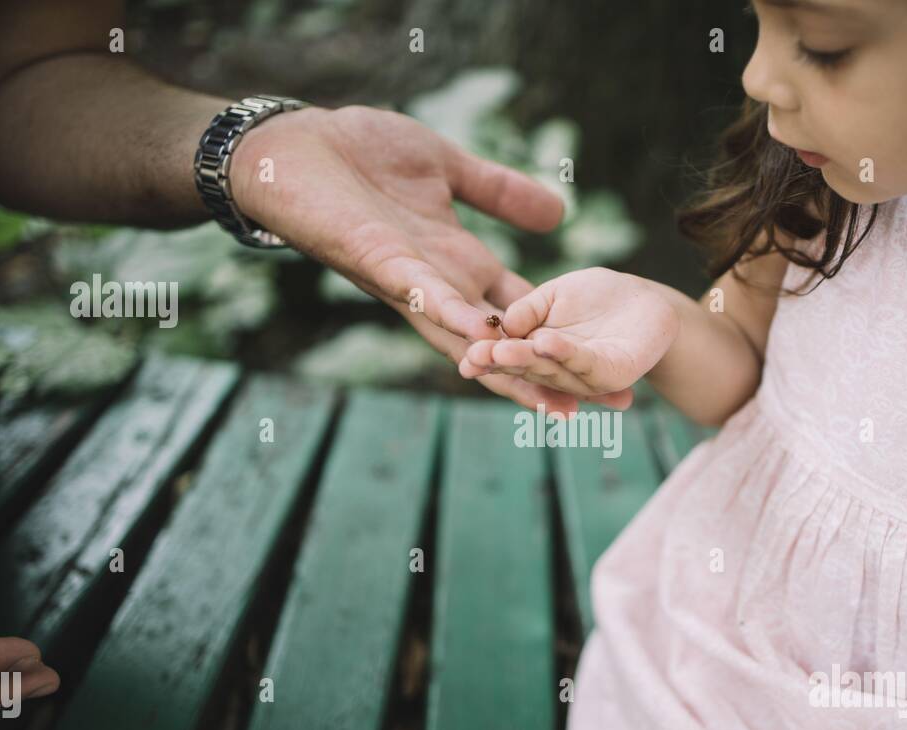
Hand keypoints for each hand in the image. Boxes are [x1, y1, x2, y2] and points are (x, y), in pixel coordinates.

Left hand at [230, 105, 632, 415]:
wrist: (295, 143)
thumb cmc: (363, 154)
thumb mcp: (449, 170)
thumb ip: (500, 193)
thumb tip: (559, 212)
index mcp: (459, 266)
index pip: (519, 316)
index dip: (561, 343)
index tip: (610, 371)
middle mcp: (438, 286)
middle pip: (499, 345)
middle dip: (544, 377)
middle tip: (597, 409)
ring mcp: (407, 279)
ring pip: (461, 336)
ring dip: (502, 365)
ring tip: (549, 394)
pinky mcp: (375, 258)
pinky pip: (417, 291)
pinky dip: (447, 311)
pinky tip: (480, 330)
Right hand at [457, 267, 679, 399]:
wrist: (649, 302)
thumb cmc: (599, 296)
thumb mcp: (555, 293)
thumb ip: (530, 307)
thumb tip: (505, 324)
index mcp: (533, 350)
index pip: (503, 356)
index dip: (483, 357)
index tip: (459, 352)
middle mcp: (555, 369)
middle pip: (521, 367)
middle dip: (497, 362)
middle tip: (471, 359)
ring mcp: (583, 376)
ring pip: (549, 370)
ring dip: (525, 360)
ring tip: (502, 349)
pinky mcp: (613, 374)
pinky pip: (585, 365)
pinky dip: (564, 354)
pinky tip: (546, 342)